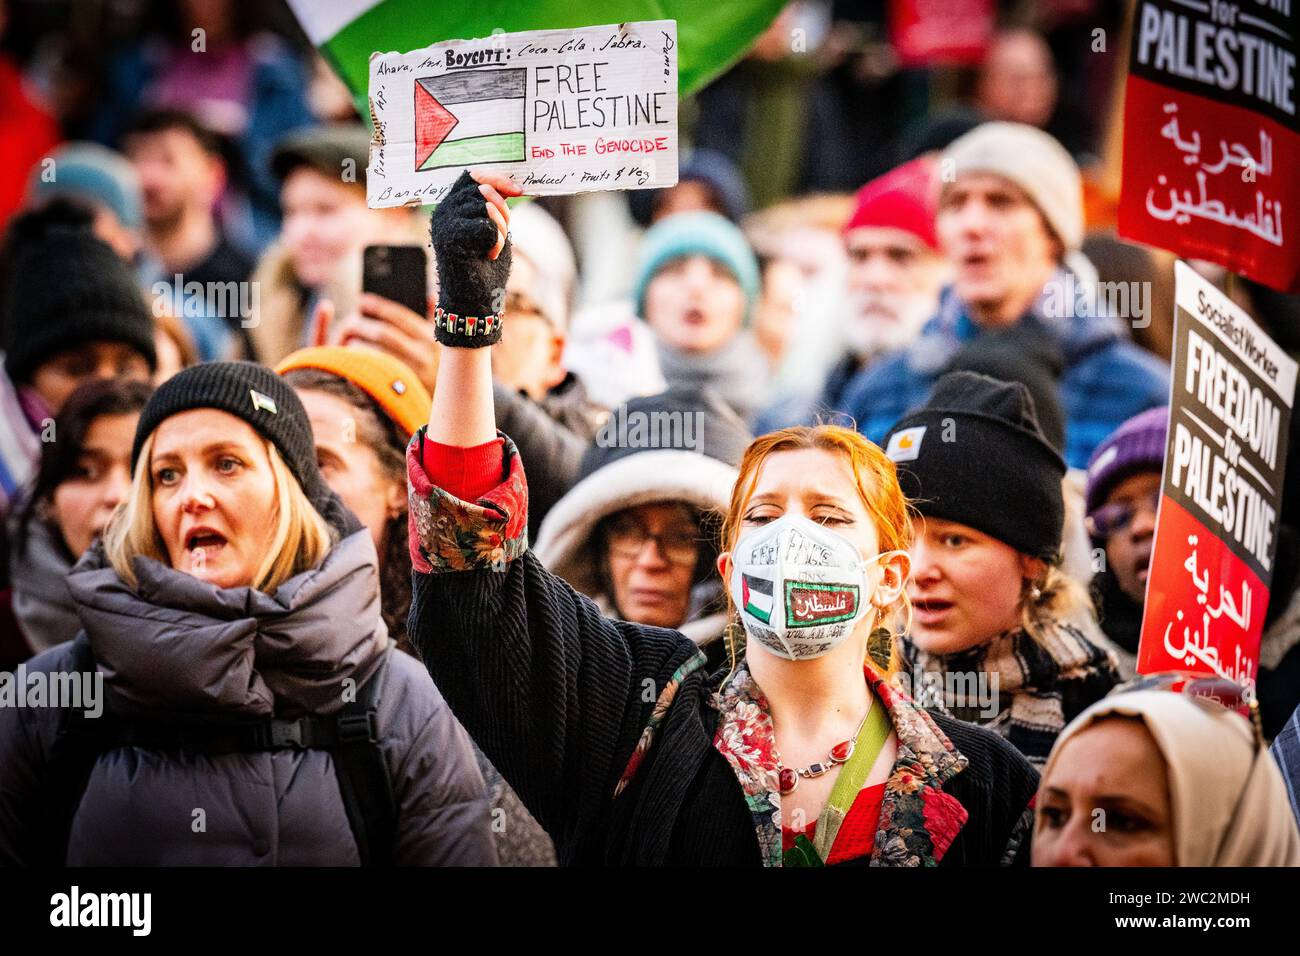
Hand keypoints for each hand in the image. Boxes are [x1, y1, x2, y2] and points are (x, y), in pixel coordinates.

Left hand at [333, 293, 440, 393]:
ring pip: (376, 351)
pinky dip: (360, 361)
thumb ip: (437, 321)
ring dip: (357, 343)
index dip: (378, 306)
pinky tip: (351, 358)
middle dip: (362, 324)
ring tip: (348, 339)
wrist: (453, 409)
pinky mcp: (401, 391)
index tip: (361, 301)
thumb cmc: (444, 372)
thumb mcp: (447, 345)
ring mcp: (413, 374)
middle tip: (349, 322)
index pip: (400, 315)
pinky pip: (373, 371)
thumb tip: (429, 295)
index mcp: (433, 338)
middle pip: (384, 332)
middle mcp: (424, 354)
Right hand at [428, 168, 522, 347]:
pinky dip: (496, 243)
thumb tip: (509, 186)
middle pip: (482, 188)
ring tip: (493, 249)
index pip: (472, 176)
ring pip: (486, 206)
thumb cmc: (485, 269)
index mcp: (452, 208)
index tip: (518, 191)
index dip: (497, 179)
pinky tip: (488, 256)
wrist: (474, 302)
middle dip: (503, 209)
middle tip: (503, 233)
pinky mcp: (450, 238)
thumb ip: (496, 208)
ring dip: (500, 229)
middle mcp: (444, 212)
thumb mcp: (495, 230)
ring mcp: (444, 224)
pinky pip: (486, 226)